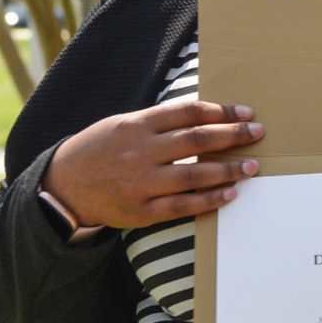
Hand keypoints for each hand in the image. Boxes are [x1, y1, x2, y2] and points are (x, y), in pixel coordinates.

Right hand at [42, 101, 262, 228]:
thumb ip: (160, 121)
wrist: (63, 186)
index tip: (246, 113)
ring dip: (228, 169)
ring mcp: (141, 182)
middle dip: (232, 135)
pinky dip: (209, 199)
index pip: (188, 113)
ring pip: (193, 174)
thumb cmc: (101, 150)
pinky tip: (231, 193)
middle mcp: (140, 151)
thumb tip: (206, 114)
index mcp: (137, 125)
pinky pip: (182, 205)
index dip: (221, 112)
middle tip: (258, 133)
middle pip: (196, 140)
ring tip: (252, 166)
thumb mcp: (122, 124)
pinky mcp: (141, 210)